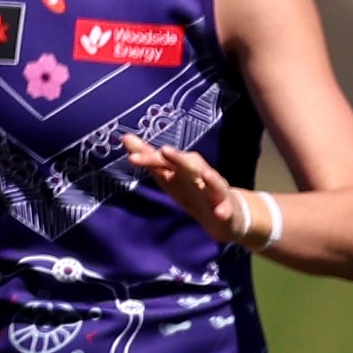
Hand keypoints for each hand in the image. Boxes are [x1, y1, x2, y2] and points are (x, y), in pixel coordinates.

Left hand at [122, 134, 254, 240]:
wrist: (226, 215)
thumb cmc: (192, 191)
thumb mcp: (168, 177)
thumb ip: (149, 160)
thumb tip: (125, 137)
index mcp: (184, 169)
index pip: (167, 160)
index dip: (150, 158)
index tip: (132, 157)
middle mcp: (201, 176)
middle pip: (190, 165)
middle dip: (179, 158)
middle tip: (165, 151)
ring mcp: (216, 192)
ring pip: (214, 183)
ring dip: (210, 178)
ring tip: (204, 174)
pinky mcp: (227, 209)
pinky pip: (226, 209)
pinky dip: (224, 209)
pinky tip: (220, 212)